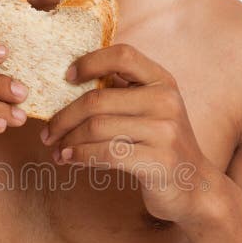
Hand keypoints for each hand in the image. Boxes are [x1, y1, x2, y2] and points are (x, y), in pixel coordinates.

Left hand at [39, 44, 217, 222]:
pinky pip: (105, 154)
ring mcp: (164, 131)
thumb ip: (121, 94)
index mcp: (162, 81)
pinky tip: (68, 160)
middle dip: (64, 117)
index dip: (90, 62)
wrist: (194, 187)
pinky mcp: (158, 161)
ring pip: (97, 128)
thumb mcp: (150, 110)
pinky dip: (80, 156)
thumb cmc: (160, 146)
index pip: (122, 55)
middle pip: (97, 100)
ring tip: (56, 149)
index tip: (67, 78)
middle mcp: (166, 101)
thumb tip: (67, 86)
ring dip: (68, 140)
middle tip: (47, 132)